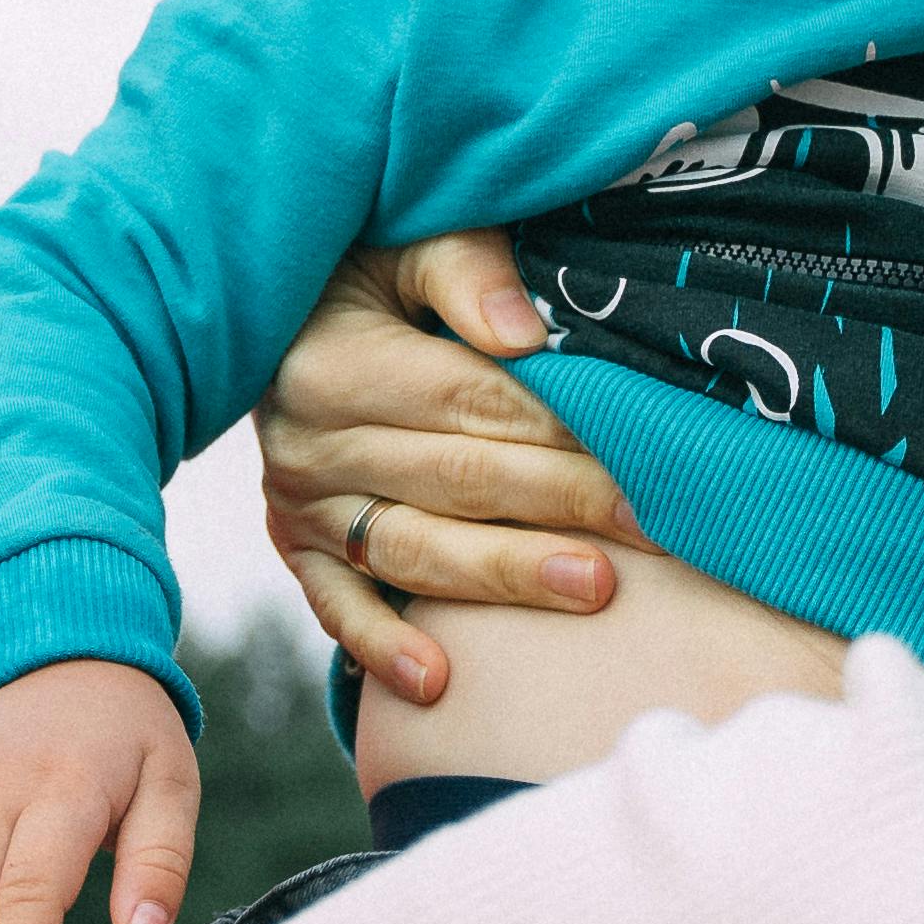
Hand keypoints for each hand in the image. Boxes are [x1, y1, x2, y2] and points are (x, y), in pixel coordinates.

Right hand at [262, 233, 639, 707]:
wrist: (269, 312)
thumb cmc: (365, 269)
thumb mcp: (404, 240)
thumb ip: (465, 269)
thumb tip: (526, 335)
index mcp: (335, 361)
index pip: (469, 401)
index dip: (559, 427)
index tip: (642, 450)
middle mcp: (307, 440)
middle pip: (459, 480)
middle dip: (564, 503)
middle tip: (653, 526)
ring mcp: (299, 503)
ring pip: (415, 551)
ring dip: (506, 577)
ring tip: (595, 589)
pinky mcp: (297, 546)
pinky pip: (336, 606)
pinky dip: (382, 647)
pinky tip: (438, 683)